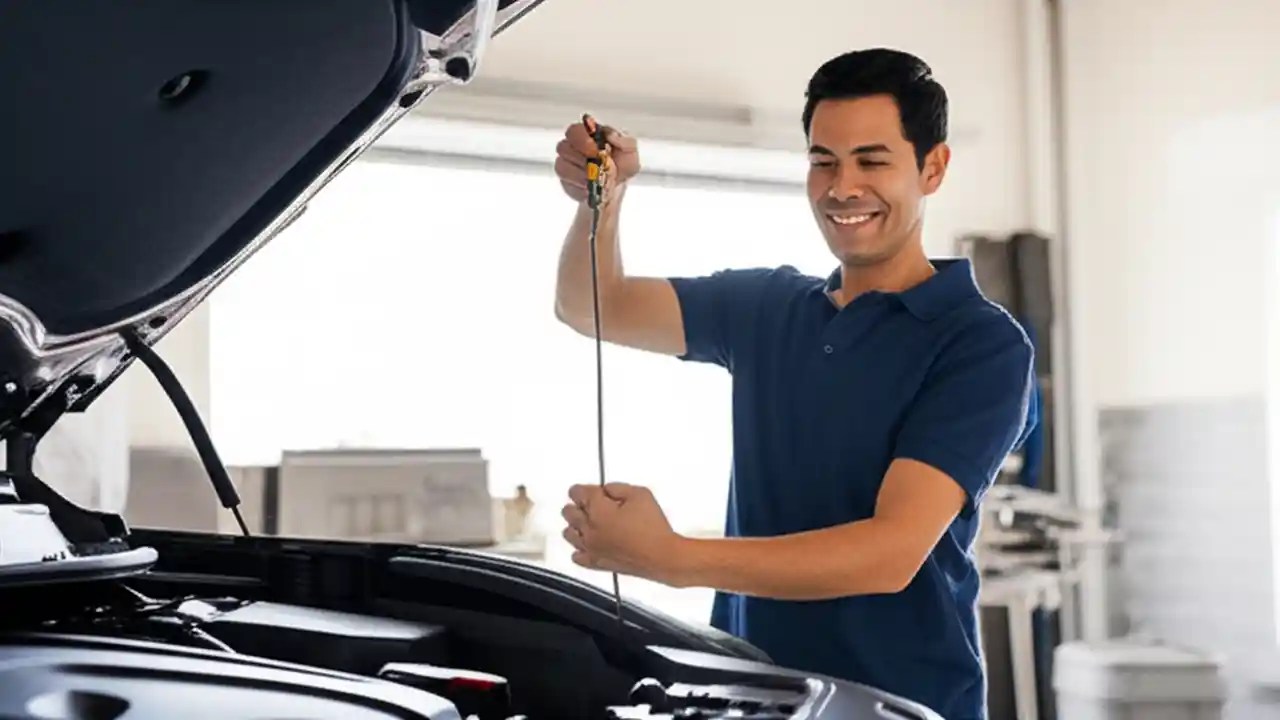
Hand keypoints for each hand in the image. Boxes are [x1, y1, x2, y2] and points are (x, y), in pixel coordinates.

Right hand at [554, 116, 639, 203]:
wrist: (617, 186)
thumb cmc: (621, 164)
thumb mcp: (630, 151)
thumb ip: (624, 140)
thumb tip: (611, 135)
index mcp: (587, 134)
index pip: (573, 130)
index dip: (581, 139)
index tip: (594, 148)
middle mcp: (572, 147)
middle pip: (563, 147)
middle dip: (579, 158)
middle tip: (594, 166)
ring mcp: (566, 165)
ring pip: (562, 167)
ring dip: (580, 175)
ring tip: (595, 179)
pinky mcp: (566, 183)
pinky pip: (566, 185)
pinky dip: (579, 188)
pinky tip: (591, 189)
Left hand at [561, 482, 683, 583]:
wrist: (662, 557)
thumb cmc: (653, 528)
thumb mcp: (640, 494)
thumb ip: (618, 487)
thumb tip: (607, 489)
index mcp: (598, 510)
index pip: (577, 493)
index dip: (581, 489)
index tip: (584, 488)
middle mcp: (590, 529)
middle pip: (568, 512)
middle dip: (576, 505)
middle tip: (586, 503)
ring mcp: (591, 548)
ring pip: (568, 533)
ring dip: (575, 525)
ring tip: (585, 522)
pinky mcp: (597, 563)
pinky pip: (577, 556)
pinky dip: (579, 549)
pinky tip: (586, 545)